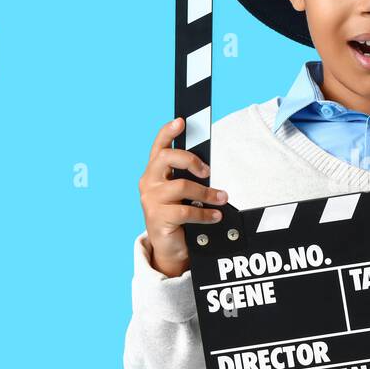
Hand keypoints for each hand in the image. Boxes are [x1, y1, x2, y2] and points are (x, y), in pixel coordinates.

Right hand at [138, 117, 228, 277]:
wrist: (168, 247)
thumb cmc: (176, 215)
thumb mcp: (181, 193)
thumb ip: (188, 178)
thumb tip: (208, 169)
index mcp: (154, 172)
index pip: (159, 147)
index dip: (168, 132)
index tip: (181, 122)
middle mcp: (148, 182)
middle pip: (167, 158)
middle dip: (191, 160)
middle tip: (207, 171)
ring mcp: (151, 200)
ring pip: (182, 186)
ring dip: (207, 193)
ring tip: (221, 199)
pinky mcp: (158, 217)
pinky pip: (186, 210)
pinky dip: (205, 213)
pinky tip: (215, 215)